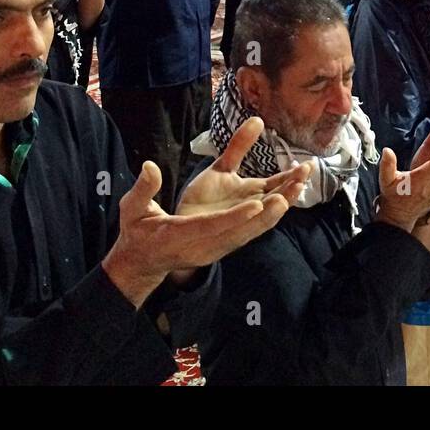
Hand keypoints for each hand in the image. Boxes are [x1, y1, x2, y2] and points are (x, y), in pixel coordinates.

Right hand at [102, 117, 311, 308]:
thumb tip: (149, 166)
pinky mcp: (224, 245)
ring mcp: (216, 248)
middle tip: (288, 195)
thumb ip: (143, 189)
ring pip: (251, 232)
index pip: (213, 226)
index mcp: (182, 236)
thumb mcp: (133, 210)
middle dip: (266, 214)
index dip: (236, 217)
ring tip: (296, 190)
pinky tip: (286, 198)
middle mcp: (205, 246)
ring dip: (274, 213)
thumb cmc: (137, 233)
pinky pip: (250, 232)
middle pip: (241, 231)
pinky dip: (268, 216)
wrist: (142, 263)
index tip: (257, 204)